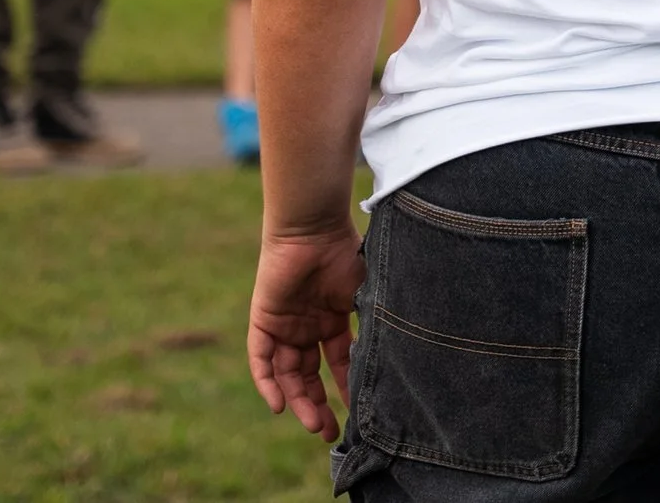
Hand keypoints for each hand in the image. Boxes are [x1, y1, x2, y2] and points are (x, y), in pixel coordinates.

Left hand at [248, 226, 364, 442]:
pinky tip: (280, 406)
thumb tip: (398, 357)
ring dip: (298, 401)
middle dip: (319, 405)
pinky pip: (261, 359)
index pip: (336, 363)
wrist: (313, 227)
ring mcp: (284, 324)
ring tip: (313, 424)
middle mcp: (307, 326)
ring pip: (286, 373)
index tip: (357, 416)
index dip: (344, 389)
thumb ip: (375, 323)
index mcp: (332, 318)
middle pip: (309, 376)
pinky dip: (267, 383)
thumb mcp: (366, 294)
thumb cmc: (345, 252)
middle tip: (329, 433)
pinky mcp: (263, 320)